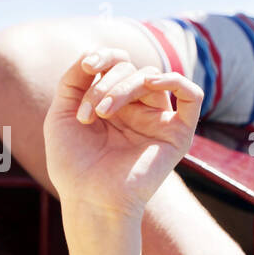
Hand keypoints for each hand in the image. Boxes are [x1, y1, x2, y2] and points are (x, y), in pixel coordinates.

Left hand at [44, 48, 202, 218]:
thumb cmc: (73, 164)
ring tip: (102, 112)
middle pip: (131, 69)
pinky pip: (192, 96)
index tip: (86, 67)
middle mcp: (137, 109)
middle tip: (89, 114)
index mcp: (112, 102)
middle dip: (106, 83)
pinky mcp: (178, 134)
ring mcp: (157, 120)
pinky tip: (152, 84)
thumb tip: (93, 54)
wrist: (89, 200)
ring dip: (124, 86)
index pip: (116, 62)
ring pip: (152, 77)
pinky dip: (176, 81)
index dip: (103, 56)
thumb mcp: (61, 114)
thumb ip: (73, 80)